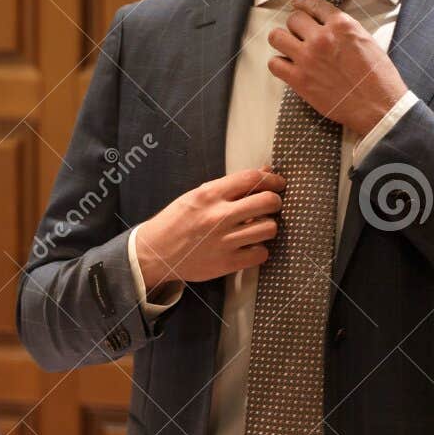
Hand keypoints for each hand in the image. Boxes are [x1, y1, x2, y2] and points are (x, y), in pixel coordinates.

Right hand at [133, 168, 285, 291]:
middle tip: (272, 205)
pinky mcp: (227, 263)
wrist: (155, 253)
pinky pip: (261, 254)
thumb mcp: (198, 196)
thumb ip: (231, 186)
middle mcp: (219, 216)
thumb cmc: (177, 221)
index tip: (278, 183)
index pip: (252, 179)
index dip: (272, 179)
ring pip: (269, 228)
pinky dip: (259, 249)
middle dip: (275, 202)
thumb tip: (265, 171)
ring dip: (268, 226)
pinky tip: (249, 245)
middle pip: (268, 203)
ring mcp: (224, 241)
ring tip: (258, 227)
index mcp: (209, 195)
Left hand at [267, 0, 407, 134]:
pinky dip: (279, 64)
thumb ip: (344, 29)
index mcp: (342, 25)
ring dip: (282, 40)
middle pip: (292, 19)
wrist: (378, 105)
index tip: (296, 2)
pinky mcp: (299, 79)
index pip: (313, 4)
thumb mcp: (367, 40)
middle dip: (296, 25)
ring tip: (289, 47)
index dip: (302, 2)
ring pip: (276, 37)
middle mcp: (322, 37)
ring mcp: (307, 58)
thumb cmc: (378, 76)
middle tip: (300, 34)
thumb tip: (328, 24)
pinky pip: (274, 64)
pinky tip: (287, 66)